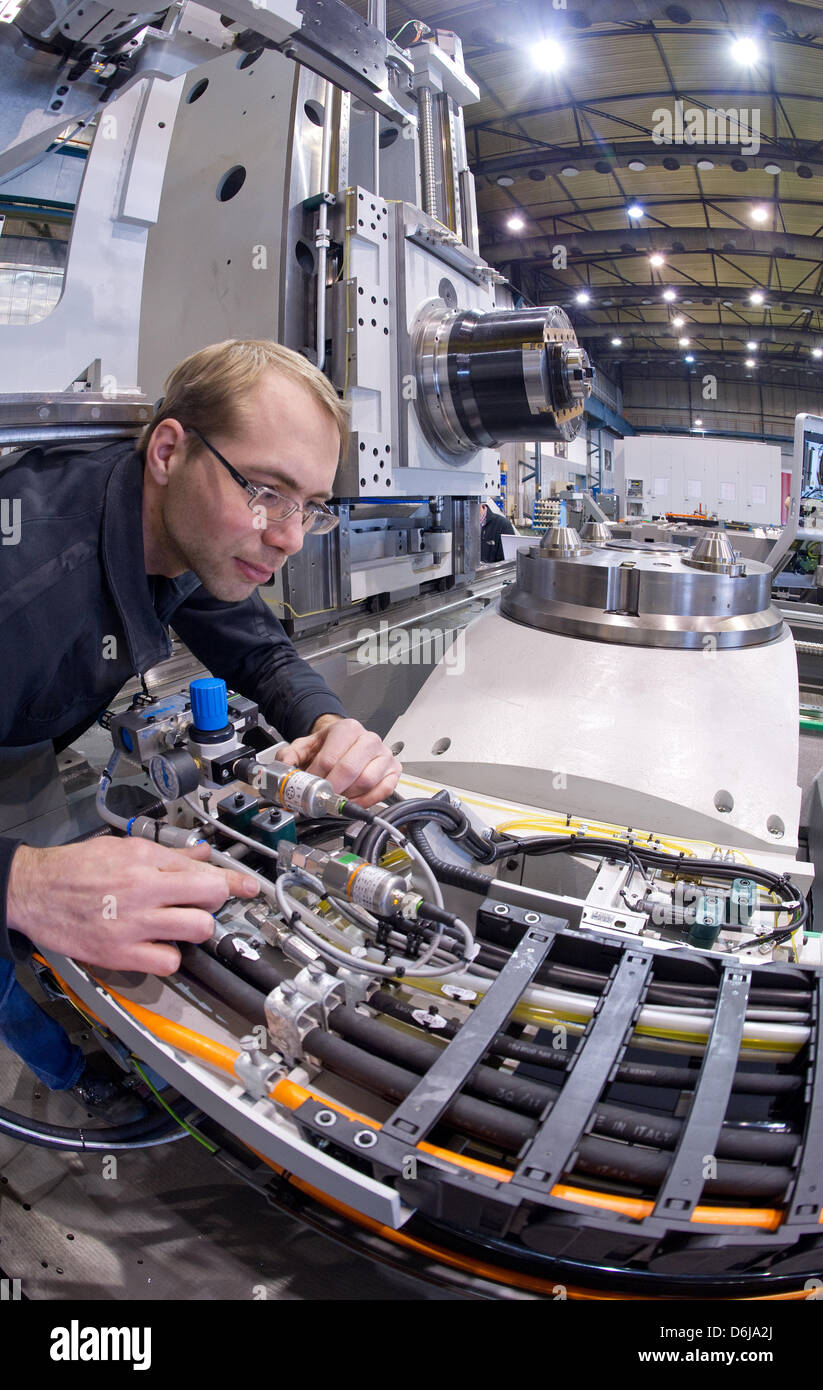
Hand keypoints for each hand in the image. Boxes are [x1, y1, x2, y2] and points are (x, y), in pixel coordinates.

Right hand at [6, 838, 259, 975]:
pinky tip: (158, 946)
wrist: (32, 890)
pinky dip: (169, 957)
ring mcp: (134, 923)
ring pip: (197, 929)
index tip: (250, 887)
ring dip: (195, 928)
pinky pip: (169, 961)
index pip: (204, 870)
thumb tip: (201, 854)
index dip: (234, 880)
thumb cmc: (73, 869)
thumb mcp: (122, 848)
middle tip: (202, 904)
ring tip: (179, 924)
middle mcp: (143, 889)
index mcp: (145, 859)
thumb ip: (166, 854)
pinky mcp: (121, 953)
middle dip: (214, 901)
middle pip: (210, 898)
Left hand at [278, 714, 400, 808]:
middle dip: (332, 789)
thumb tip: (285, 769)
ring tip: (337, 798)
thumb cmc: (329, 746)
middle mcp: (369, 739)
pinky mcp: (393, 770)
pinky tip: (353, 801)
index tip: (308, 789)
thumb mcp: (305, 746)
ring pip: (367, 781)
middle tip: (321, 798)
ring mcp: (384, 755)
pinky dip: (367, 801)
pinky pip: (383, 790)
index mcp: (347, 729)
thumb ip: (290, 756)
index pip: (329, 758)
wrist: (347, 742)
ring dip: (349, 795)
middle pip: (349, 770)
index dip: (316, 779)